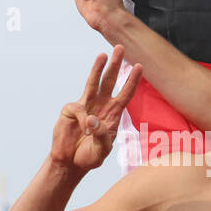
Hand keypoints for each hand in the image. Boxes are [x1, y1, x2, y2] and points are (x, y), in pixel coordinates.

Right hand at [51, 47, 141, 173]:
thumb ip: (101, 135)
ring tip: (103, 54)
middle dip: (116, 65)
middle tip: (121, 48)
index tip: (140, 66)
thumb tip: (91, 118)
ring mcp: (85, 106)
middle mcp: (101, 106)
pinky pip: (78, 110)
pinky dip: (81, 120)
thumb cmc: (90, 156)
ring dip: (98, 68)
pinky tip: (82, 131)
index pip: (126, 94)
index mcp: (114, 114)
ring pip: (93, 83)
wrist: (71, 161)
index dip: (132, 81)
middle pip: (110, 82)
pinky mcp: (71, 110)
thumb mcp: (102, 149)